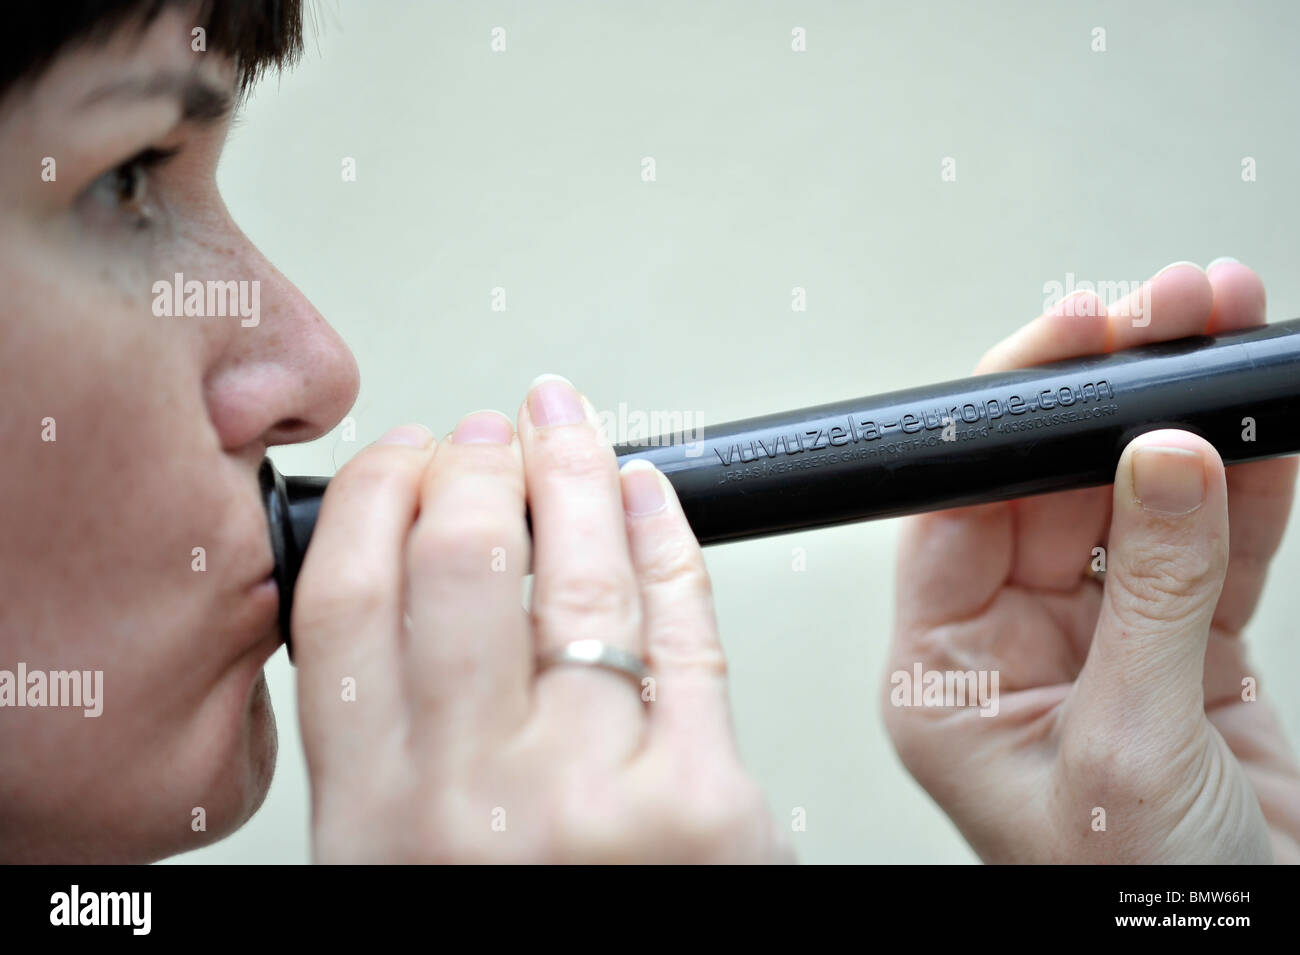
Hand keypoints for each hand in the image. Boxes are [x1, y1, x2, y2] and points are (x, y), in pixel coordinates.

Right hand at [292, 376, 790, 862]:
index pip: (347, 596)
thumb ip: (390, 739)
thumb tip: (392, 581)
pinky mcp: (707, 801)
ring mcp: (595, 794)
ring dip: (575, 471)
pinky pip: (685, 627)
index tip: (401, 457)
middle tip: (488, 435)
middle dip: (476, 463)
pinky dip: (669, 538)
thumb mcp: (401, 858)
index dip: (376, 496)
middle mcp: (474, 800)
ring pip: (581, 572)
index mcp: (372, 813)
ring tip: (567, 432)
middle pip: (463, 560)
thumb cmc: (513, 932)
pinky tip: (652, 497)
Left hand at [883, 260, 1299, 862]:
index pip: (959, 510)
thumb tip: (1161, 461)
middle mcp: (1012, 653)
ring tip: (1219, 331)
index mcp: (946, 677)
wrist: (1252, 953)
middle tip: (1164, 314)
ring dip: (1178, 420)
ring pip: (1134, 507)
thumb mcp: (1129, 748)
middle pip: (1050, 491)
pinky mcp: (1186, 657)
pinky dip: (1244, 489)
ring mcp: (1100, 648)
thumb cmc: (1136, 903)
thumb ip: (1153, 597)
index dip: (1011, 416)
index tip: (1067, 340)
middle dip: (1105, 397)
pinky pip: (1211, 552)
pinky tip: (1258, 423)